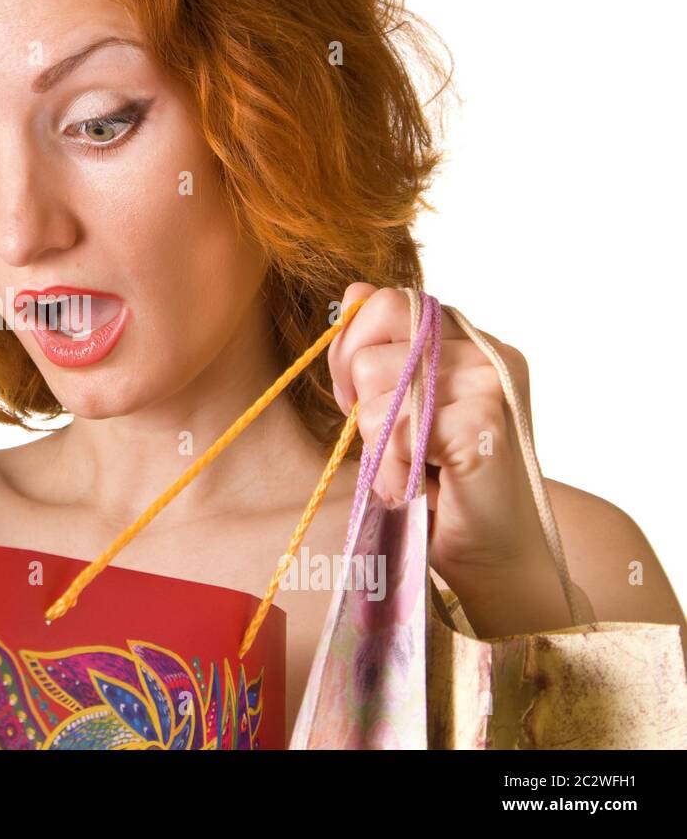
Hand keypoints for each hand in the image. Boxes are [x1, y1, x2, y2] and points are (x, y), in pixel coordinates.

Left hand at [326, 283, 564, 607]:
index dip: (353, 350)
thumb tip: (353, 291)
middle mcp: (485, 350)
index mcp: (467, 339)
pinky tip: (417, 487)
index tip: (360, 398)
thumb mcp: (399, 407)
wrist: (495, 558)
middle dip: (357, 394)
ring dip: (377, 442)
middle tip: (387, 439)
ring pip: (374, 386)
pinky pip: (393, 426)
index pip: (383, 303)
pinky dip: (391, 468)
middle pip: (372, 339)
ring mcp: (489, 383)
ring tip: (412, 469)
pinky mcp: (482, 421)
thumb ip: (380, 349)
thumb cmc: (442, 486)